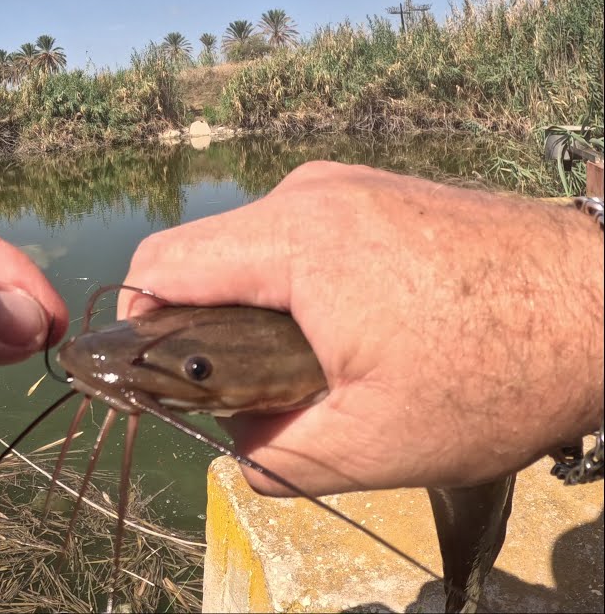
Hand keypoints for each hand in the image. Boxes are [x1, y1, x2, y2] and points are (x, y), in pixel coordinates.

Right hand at [120, 161, 602, 494]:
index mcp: (296, 240)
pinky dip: (298, 287)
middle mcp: (311, 194)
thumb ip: (275, 457)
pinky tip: (348, 333)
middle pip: (204, 255)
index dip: (139, 328)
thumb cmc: (502, 370)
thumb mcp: (374, 445)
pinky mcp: (380, 194)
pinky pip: (301, 237)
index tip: (161, 381)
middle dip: (204, 328)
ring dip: (256, 310)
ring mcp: (350, 185)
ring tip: (310, 368)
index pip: (162, 266)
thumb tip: (236, 446)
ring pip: (252, 247)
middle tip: (246, 393)